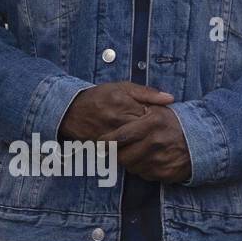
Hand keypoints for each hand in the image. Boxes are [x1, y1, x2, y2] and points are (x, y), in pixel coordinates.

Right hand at [59, 82, 173, 141]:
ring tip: (143, 140)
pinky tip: (132, 146)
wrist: (71, 110)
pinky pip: (123, 152)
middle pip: (144, 132)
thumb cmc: (99, 96)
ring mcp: (109, 134)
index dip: (156, 119)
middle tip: (153, 132)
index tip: (157, 119)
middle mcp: (116, 120)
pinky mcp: (103, 145)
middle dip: (150, 133)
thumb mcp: (122, 88)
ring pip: (134, 144)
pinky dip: (129, 150)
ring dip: (141, 143)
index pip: (151, 116)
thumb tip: (170, 99)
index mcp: (124, 104)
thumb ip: (147, 93)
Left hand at [106, 105, 192, 181]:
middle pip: (123, 155)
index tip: (99, 142)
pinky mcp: (166, 173)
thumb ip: (137, 109)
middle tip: (113, 150)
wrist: (203, 140)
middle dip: (115, 154)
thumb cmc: (173, 122)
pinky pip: (144, 175)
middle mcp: (156, 141)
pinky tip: (146, 160)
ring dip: (128, 161)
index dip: (106, 141)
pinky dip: (142, 168)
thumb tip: (115, 110)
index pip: (120, 136)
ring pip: (131, 166)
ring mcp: (162, 159)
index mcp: (152, 123)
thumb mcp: (158, 109)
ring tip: (133, 152)